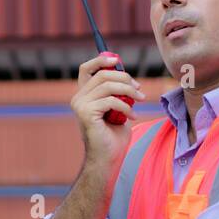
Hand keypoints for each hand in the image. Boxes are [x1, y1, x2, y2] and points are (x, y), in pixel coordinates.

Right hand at [72, 53, 144, 167]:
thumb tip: (125, 75)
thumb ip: (116, 92)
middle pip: (102, 74)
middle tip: (139, 88)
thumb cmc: (113, 135)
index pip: (86, 69)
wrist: (107, 158)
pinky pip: (111, 100)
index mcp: (84, 95)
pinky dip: (126, 106)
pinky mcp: (86, 113)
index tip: (117, 60)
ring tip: (140, 100)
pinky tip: (132, 116)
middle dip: (124, 78)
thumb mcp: (117, 108)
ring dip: (129, 91)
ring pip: (108, 85)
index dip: (101, 60)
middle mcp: (78, 98)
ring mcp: (80, 105)